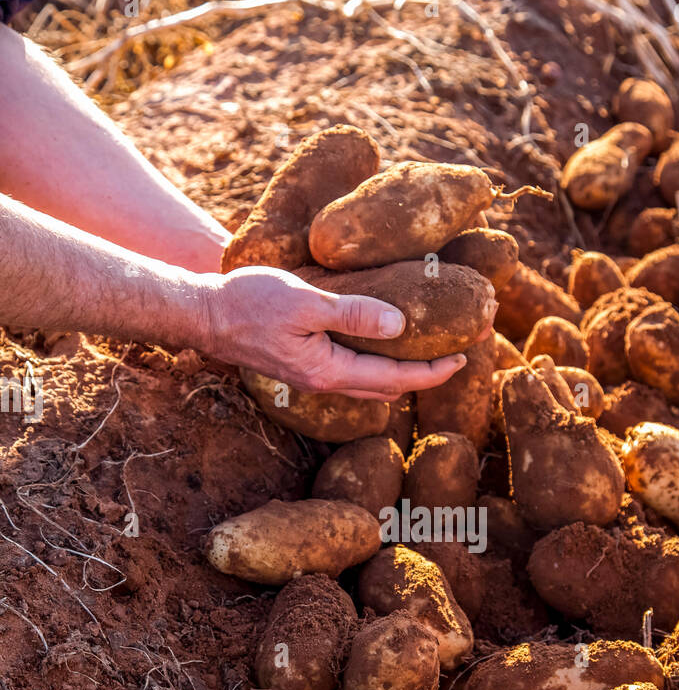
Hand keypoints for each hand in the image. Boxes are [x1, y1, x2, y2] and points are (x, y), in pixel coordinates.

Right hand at [206, 266, 484, 400]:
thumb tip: (400, 325)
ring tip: (431, 353)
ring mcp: (312, 376)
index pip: (395, 378)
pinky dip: (378, 364)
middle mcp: (324, 382)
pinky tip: (385, 348)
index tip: (464, 358)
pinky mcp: (303, 365)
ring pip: (370, 383)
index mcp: (329, 372)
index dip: (433, 371)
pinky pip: (352, 372)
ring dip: (403, 372)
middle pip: (389, 387)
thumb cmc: (248, 303)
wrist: (203, 315)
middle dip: (426, 374)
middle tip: (460, 354)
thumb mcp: (304, 303)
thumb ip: (352, 314)